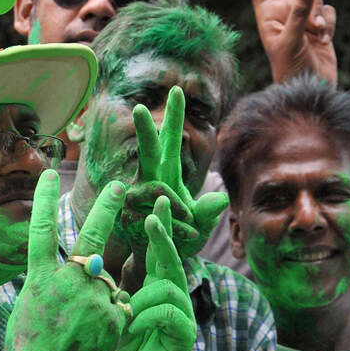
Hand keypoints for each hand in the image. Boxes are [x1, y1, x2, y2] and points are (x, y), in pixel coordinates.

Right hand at [0, 171, 129, 350]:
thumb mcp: (28, 309)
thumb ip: (49, 285)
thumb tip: (64, 273)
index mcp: (40, 280)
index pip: (41, 229)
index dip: (45, 199)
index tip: (50, 173)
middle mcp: (68, 284)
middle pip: (91, 236)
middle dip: (107, 207)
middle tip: (120, 186)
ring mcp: (93, 300)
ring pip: (106, 282)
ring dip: (98, 295)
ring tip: (80, 324)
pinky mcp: (113, 319)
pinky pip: (116, 307)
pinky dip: (108, 317)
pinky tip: (93, 338)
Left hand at [112, 197, 196, 350]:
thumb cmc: (120, 349)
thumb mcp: (111, 313)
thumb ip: (111, 288)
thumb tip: (94, 259)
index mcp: (153, 287)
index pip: (157, 251)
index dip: (159, 226)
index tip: (157, 200)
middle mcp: (172, 295)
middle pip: (171, 257)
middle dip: (164, 233)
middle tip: (156, 211)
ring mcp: (182, 314)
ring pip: (168, 285)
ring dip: (143, 296)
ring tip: (126, 313)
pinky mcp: (184, 334)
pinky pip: (168, 313)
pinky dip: (146, 317)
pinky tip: (132, 326)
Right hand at [119, 86, 227, 258]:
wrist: (153, 261)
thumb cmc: (177, 237)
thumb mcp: (200, 225)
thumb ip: (208, 211)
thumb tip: (222, 198)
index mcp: (167, 172)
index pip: (170, 140)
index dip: (174, 115)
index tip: (178, 89)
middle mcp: (149, 178)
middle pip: (148, 149)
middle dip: (144, 129)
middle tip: (138, 108)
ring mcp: (136, 195)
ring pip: (156, 189)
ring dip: (180, 209)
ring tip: (191, 227)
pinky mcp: (127, 212)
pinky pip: (153, 213)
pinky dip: (175, 225)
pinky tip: (184, 235)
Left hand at [241, 0, 337, 84]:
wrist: (310, 89)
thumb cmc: (291, 69)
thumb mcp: (291, 40)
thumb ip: (300, 12)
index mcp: (266, 14)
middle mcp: (283, 11)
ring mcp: (302, 16)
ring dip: (317, 13)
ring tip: (313, 36)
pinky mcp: (321, 25)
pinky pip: (329, 11)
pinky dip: (328, 24)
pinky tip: (323, 40)